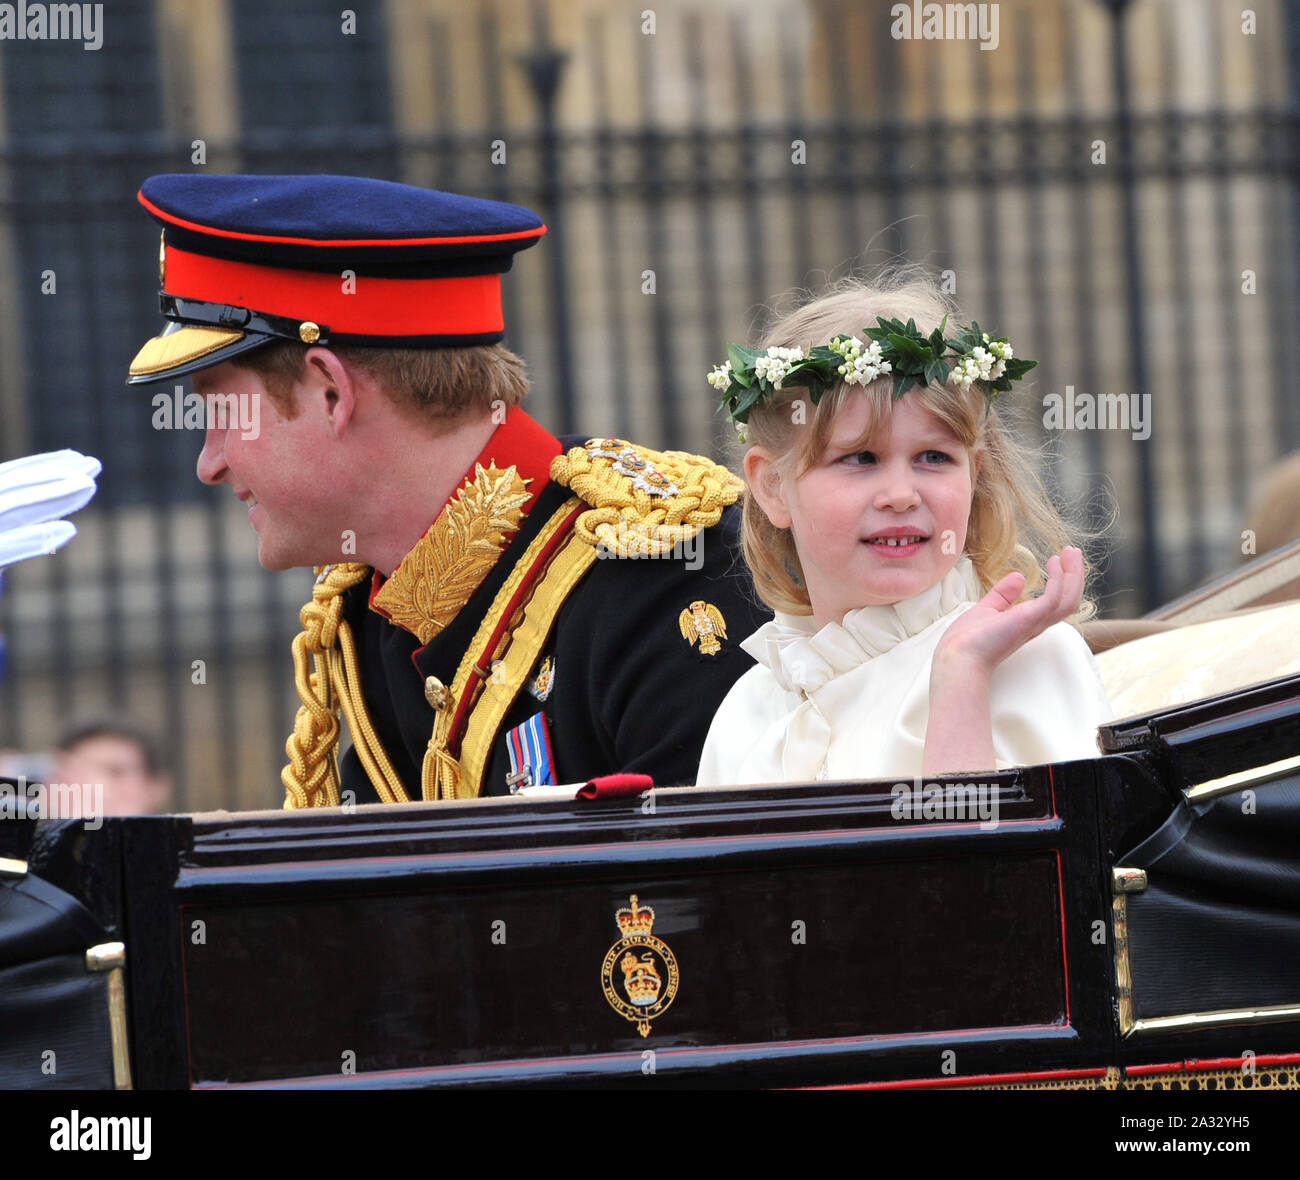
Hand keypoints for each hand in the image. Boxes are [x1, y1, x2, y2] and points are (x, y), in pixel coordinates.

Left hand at [934, 547, 1083, 676]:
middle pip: (1069, 600)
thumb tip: (1018, 577)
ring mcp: (1033, 623)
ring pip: (1068, 600)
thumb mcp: (986, 610)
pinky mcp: (1028, 620)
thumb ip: (1003, 595)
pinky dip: (1058, 580)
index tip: (1060, 560)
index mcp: (1027, 622)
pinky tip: (1053, 562)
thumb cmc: (967, 641)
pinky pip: (1053, 598)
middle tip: (1073, 551)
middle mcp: (1036, 624)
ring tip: (1071, 552)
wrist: (957, 658)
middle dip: (1074, 575)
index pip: (1056, 603)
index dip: (1062, 582)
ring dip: (1073, 575)